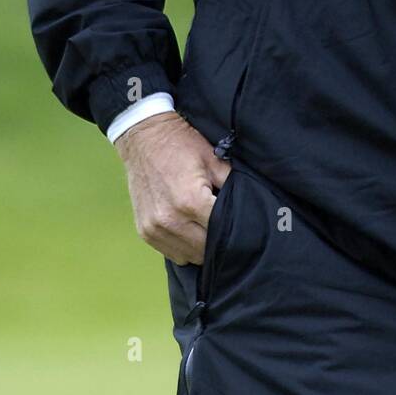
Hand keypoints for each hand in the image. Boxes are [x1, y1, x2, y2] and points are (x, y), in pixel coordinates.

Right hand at [114, 111, 231, 265]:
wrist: (144, 137)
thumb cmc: (182, 145)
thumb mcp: (215, 159)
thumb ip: (233, 185)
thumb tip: (250, 207)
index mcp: (191, 202)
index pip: (222, 232)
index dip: (235, 231)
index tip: (243, 228)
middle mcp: (171, 220)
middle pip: (205, 250)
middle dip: (218, 241)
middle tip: (226, 229)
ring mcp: (155, 228)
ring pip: (188, 256)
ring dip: (200, 248)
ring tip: (207, 230)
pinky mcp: (144, 231)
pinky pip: (171, 253)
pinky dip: (183, 247)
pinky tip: (190, 231)